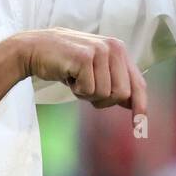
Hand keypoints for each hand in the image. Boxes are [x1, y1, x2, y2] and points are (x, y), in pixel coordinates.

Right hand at [15, 27, 146, 114]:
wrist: (35, 49)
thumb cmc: (66, 63)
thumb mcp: (94, 70)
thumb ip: (114, 82)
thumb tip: (132, 104)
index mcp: (119, 50)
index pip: (137, 83)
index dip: (140, 106)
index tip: (139, 127)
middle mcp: (114, 48)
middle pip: (121, 94)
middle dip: (102, 100)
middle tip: (85, 89)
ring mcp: (100, 51)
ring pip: (104, 94)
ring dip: (86, 94)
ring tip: (75, 79)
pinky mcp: (85, 57)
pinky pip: (88, 90)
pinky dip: (76, 90)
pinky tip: (69, 76)